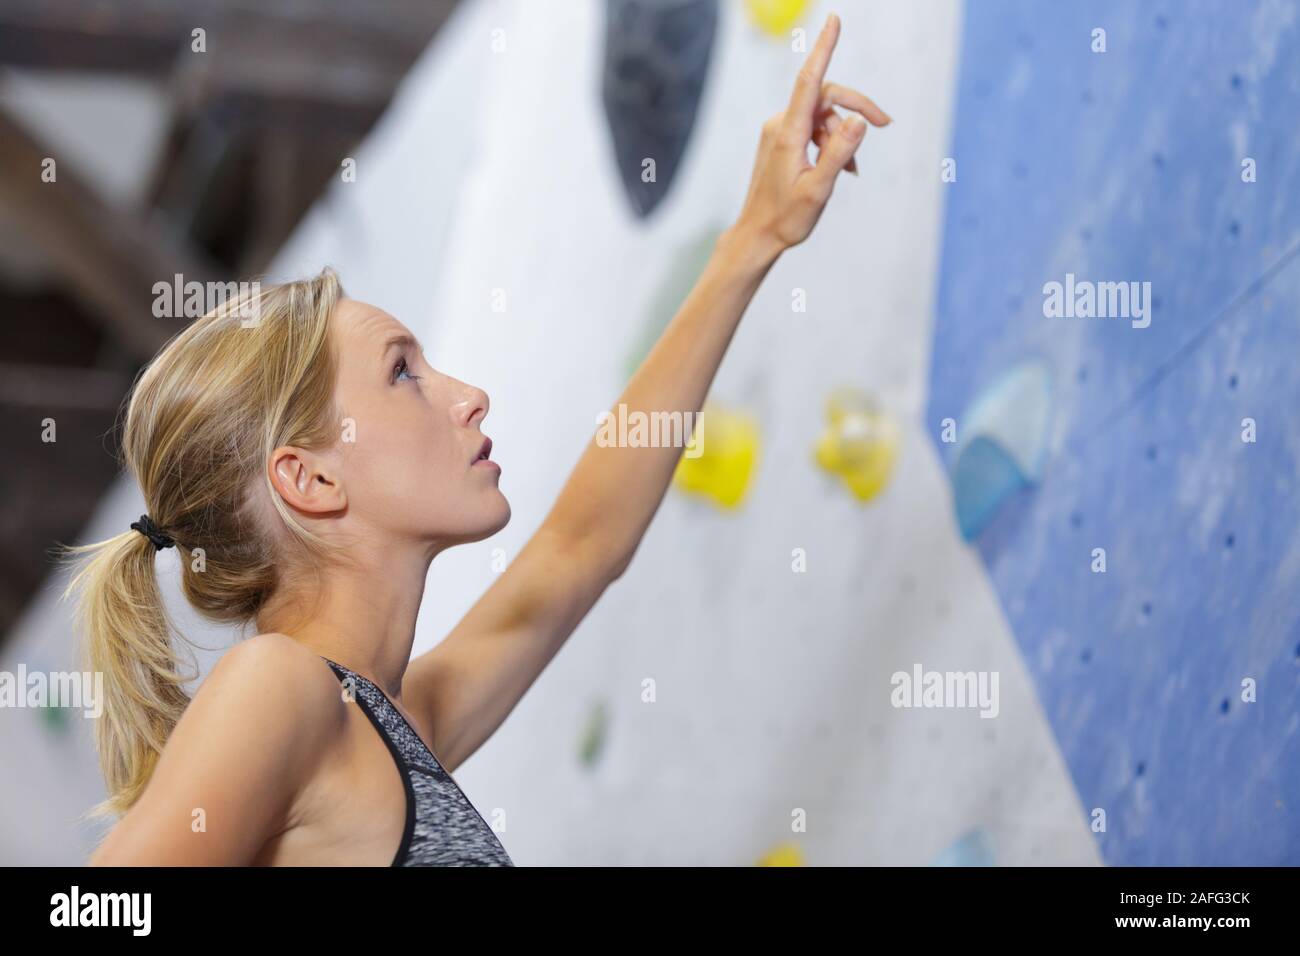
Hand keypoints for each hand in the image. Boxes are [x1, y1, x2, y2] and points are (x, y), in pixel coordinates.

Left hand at [732, 13, 890, 257]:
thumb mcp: (819, 188)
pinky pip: (814, 131)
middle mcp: (781, 125)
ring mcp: (779, 132)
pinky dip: (832, 144)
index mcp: (788, 133)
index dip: (824, 48)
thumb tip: (858, 121)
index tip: (834, 20)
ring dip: (844, 136)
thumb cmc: (785, 218)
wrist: (757, 236)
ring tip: (851, 170)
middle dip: (856, 109)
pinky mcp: (782, 142)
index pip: (810, 81)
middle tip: (885, 124)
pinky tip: (843, 170)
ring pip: (823, 117)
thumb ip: (839, 153)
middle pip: (826, 97)